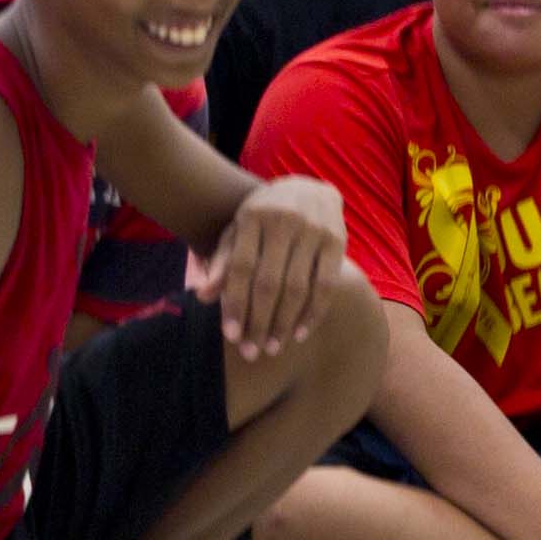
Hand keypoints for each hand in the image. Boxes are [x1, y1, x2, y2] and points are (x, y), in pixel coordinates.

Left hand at [194, 175, 349, 363]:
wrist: (309, 187)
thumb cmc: (266, 216)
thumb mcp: (239, 230)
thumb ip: (223, 260)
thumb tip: (203, 295)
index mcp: (252, 216)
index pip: (240, 268)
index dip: (234, 304)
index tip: (230, 336)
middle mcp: (283, 220)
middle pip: (268, 282)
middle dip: (258, 322)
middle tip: (251, 351)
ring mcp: (313, 230)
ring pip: (297, 288)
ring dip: (283, 323)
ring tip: (273, 348)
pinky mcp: (337, 241)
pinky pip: (325, 286)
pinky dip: (313, 314)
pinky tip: (300, 333)